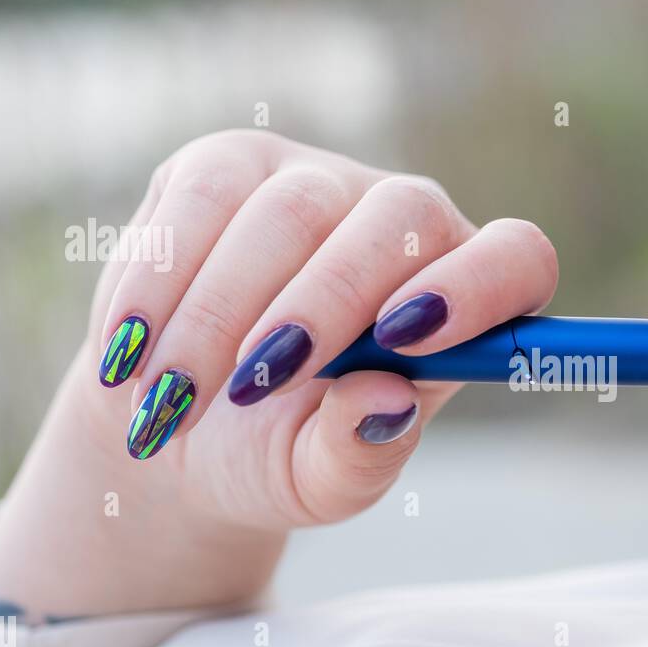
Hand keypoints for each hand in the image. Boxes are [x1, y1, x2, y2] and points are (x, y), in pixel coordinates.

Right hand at [0, 130, 556, 618]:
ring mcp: (322, 182)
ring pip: (290, 208)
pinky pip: (203, 195)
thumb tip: (388, 402)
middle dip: (318, 308)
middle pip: (398, 221)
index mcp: (464, 303)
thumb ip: (359, 454)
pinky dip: (160, 280)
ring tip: (170, 402)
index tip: (408, 338)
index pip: (516, 258)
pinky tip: (131, 353)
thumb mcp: (318, 479)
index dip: (476, 286)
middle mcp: (407, 224)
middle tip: (248, 391)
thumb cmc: (273, 453)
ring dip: (220, 312)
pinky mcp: (230, 166)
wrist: (170, 420)